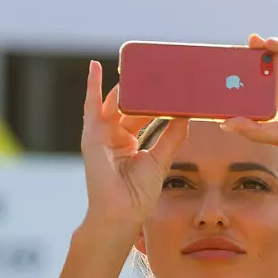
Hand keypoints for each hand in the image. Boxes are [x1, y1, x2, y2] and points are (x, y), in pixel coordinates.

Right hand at [80, 61, 188, 228]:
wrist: (121, 212)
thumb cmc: (138, 195)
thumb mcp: (161, 160)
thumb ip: (172, 137)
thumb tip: (185, 115)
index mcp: (129, 145)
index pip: (142, 115)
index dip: (154, 101)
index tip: (168, 86)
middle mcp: (114, 137)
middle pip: (129, 107)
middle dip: (142, 90)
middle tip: (158, 70)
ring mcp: (102, 135)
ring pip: (115, 103)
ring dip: (125, 85)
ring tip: (136, 64)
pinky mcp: (92, 135)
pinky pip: (91, 105)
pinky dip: (92, 85)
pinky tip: (94, 66)